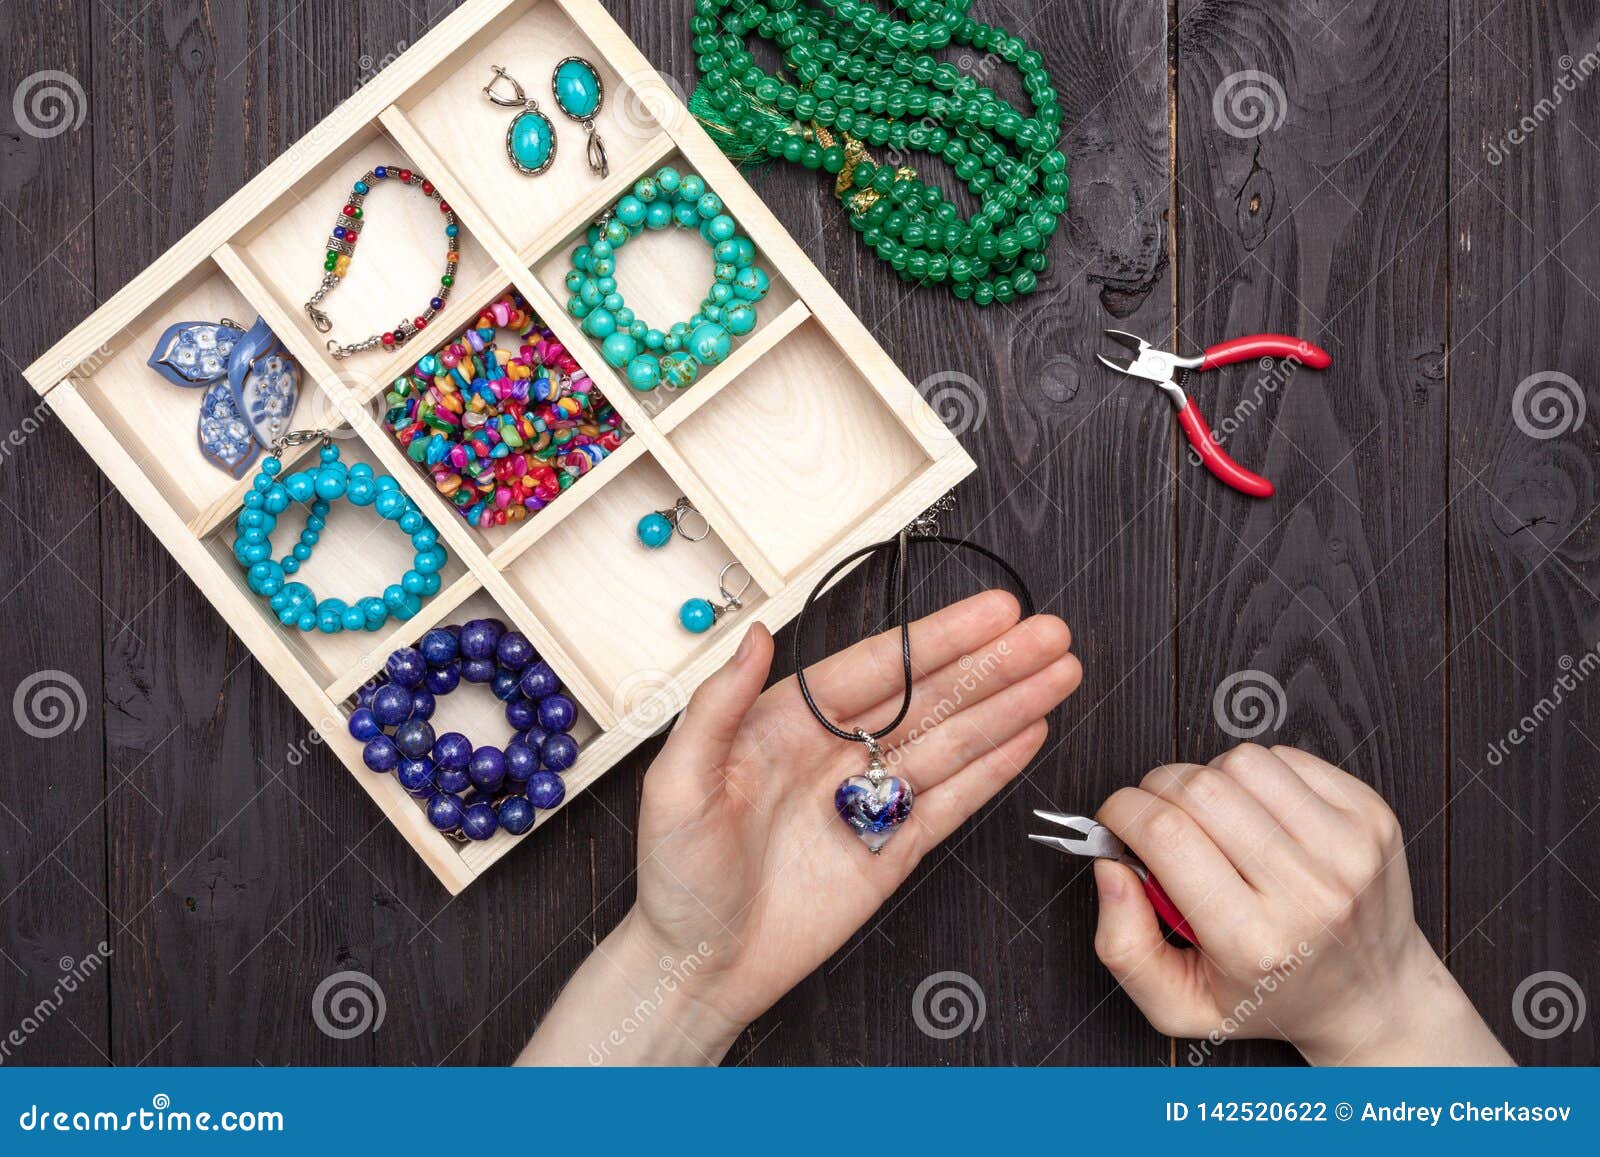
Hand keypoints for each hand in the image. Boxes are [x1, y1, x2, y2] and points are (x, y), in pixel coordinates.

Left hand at [519, 590, 1080, 1064]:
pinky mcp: (892, 849)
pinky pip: (953, 799)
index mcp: (787, 724)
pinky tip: (1029, 731)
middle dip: (993, 664)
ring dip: (1008, 706)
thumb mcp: (678, 784)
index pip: (878, 668)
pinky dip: (994, 768)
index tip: (991, 613)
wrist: (697, 968)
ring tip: (1060, 672)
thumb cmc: (675, 881)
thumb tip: (758, 636)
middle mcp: (837, 753)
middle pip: (929, 696)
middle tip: (1049, 634)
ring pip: (952, 740)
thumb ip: (717, 706)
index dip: (940, 638)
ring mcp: (870, 800)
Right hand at [1091, 743, 1511, 1065]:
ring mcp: (1348, 850)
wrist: (1374, 998)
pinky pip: (1286, 758)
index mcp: (1255, 943)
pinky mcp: (1372, 816)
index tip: (1115, 822)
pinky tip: (1258, 814)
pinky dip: (1256, 774)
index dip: (1122, 813)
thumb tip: (1109, 867)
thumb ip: (1124, 948)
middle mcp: (1310, 893)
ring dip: (1209, 778)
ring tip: (1215, 820)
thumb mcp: (1180, 1007)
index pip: (1166, 835)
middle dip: (1157, 790)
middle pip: (1200, 788)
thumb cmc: (1271, 998)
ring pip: (1241, 762)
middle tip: (1157, 818)